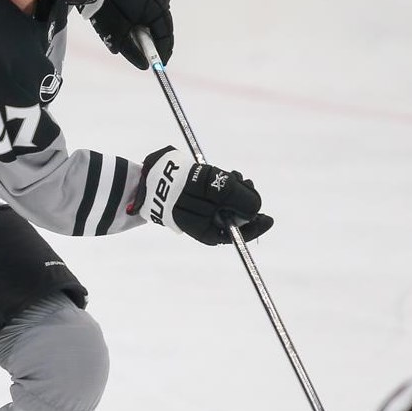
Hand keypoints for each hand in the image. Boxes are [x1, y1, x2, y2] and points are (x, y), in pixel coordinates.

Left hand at [83, 0, 172, 69]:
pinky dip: (147, 10)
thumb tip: (143, 65)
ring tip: (137, 31)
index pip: (165, 37)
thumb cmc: (107, 3)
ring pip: (159, 10)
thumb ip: (131, 51)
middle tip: (145, 50)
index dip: (161, 53)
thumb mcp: (117, 32)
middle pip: (163, 24)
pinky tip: (135, 13)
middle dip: (155, 38)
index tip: (157, 64)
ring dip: (151, 23)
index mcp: (157, 11)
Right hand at [128, 146, 271, 245]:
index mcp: (205, 232)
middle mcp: (203, 225)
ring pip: (228, 204)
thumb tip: (257, 209)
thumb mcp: (213, 188)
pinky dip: (226, 186)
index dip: (254, 226)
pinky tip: (229, 176)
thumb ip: (237, 197)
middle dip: (246, 201)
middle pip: (235, 217)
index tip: (268, 218)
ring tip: (236, 176)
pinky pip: (217, 196)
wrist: (143, 179)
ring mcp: (198, 212)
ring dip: (236, 190)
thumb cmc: (179, 184)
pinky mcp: (195, 199)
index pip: (236, 234)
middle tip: (248, 182)